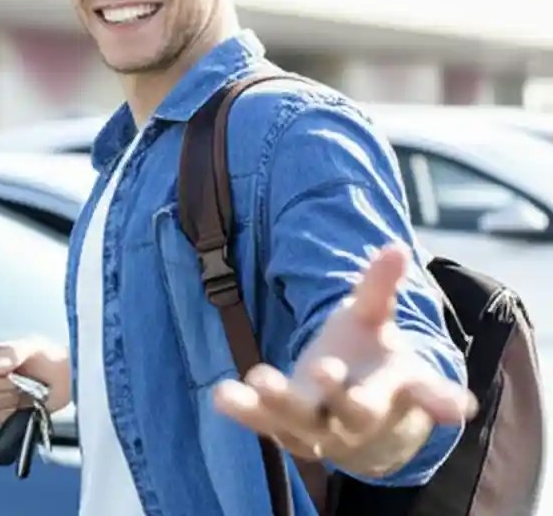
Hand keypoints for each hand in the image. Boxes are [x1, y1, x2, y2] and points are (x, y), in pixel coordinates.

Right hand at [0, 337, 71, 425]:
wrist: (65, 378)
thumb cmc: (49, 358)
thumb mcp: (32, 347)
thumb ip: (14, 353)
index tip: (9, 372)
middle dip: (4, 387)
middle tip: (20, 384)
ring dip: (11, 401)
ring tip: (26, 394)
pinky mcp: (5, 413)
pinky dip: (13, 414)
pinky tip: (25, 406)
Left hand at [213, 243, 476, 477]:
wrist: (359, 421)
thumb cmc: (370, 359)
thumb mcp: (375, 321)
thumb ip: (380, 288)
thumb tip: (394, 246)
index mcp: (391, 391)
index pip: (417, 395)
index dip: (435, 399)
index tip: (457, 405)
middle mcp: (358, 419)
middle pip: (351, 411)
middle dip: (337, 394)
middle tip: (325, 368)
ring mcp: (321, 430)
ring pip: (300, 422)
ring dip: (276, 404)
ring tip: (257, 378)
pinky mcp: (286, 432)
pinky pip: (264, 423)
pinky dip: (244, 411)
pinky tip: (220, 394)